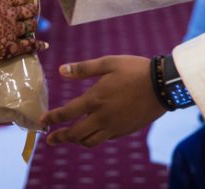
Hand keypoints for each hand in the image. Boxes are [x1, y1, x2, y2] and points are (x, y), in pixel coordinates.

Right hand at [0, 0, 43, 67]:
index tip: (24, 0)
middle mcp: (9, 14)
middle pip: (28, 10)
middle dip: (31, 11)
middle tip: (31, 13)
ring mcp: (14, 31)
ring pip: (31, 25)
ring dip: (33, 25)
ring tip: (33, 25)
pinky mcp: (14, 46)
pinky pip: (30, 45)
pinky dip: (38, 45)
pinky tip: (44, 45)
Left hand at [39, 55, 165, 146]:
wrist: (162, 85)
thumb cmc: (134, 70)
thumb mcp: (108, 63)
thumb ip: (84, 68)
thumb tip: (61, 70)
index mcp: (95, 99)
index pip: (67, 113)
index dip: (52, 118)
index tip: (42, 121)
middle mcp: (102, 117)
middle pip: (75, 134)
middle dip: (60, 137)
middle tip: (49, 140)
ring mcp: (114, 126)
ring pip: (90, 141)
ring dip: (76, 140)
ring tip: (69, 138)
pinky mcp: (124, 131)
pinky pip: (104, 138)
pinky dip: (94, 137)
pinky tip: (92, 131)